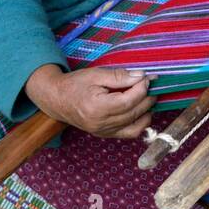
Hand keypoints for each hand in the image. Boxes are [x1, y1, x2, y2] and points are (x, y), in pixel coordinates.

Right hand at [24, 64, 156, 138]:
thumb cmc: (75, 84)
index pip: (129, 100)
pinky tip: (143, 111)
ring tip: (148, 96)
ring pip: (135, 125)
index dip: (142, 88)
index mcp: (97, 107)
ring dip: (146, 111)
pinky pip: (129, 133)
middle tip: (152, 85)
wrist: (56, 99)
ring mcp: (103, 132)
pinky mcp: (105, 135)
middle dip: (147, 97)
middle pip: (134, 112)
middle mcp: (101, 123)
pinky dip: (140, 123)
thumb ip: (119, 76)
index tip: (148, 78)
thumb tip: (141, 76)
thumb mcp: (96, 74)